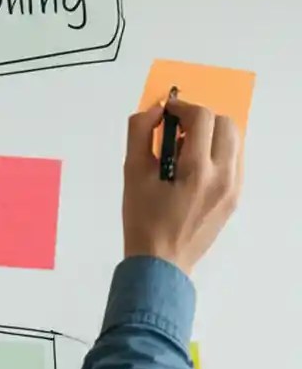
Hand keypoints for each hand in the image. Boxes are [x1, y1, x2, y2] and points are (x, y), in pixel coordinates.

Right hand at [122, 98, 242, 274]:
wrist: (161, 261)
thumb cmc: (142, 219)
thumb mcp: (132, 173)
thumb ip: (140, 133)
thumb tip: (154, 110)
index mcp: (198, 171)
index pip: (202, 118)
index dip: (182, 106)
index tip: (165, 111)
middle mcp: (225, 177)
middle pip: (226, 124)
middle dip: (200, 118)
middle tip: (175, 129)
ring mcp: (234, 188)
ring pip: (234, 141)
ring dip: (210, 134)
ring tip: (183, 149)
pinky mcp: (235, 197)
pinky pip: (234, 160)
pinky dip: (217, 152)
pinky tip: (193, 166)